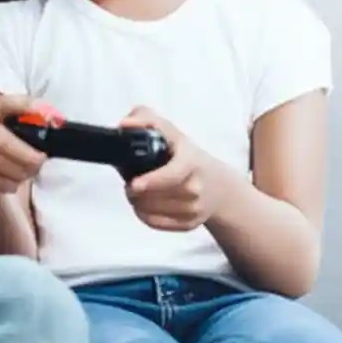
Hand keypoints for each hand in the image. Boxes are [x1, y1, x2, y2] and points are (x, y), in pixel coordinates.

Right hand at [0, 94, 48, 193]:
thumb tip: (57, 120)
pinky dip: (11, 183)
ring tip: (30, 169)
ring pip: (0, 165)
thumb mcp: (13, 119)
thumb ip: (34, 117)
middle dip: (26, 154)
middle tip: (41, 159)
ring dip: (22, 171)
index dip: (26, 106)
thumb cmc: (1, 133)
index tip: (50, 116)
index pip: (5, 103)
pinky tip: (16, 178)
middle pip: (2, 142)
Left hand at [120, 106, 234, 231]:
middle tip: (130, 183)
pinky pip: (156, 224)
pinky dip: (143, 215)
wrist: (217, 185)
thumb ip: (145, 118)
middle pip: (155, 196)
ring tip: (137, 192)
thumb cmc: (184, 155)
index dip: (152, 181)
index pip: (173, 174)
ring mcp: (195, 208)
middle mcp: (196, 186)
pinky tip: (143, 205)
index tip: (133, 184)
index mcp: (191, 160)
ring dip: (137, 202)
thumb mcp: (169, 131)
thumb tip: (125, 125)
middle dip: (135, 190)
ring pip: (152, 211)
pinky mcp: (190, 224)